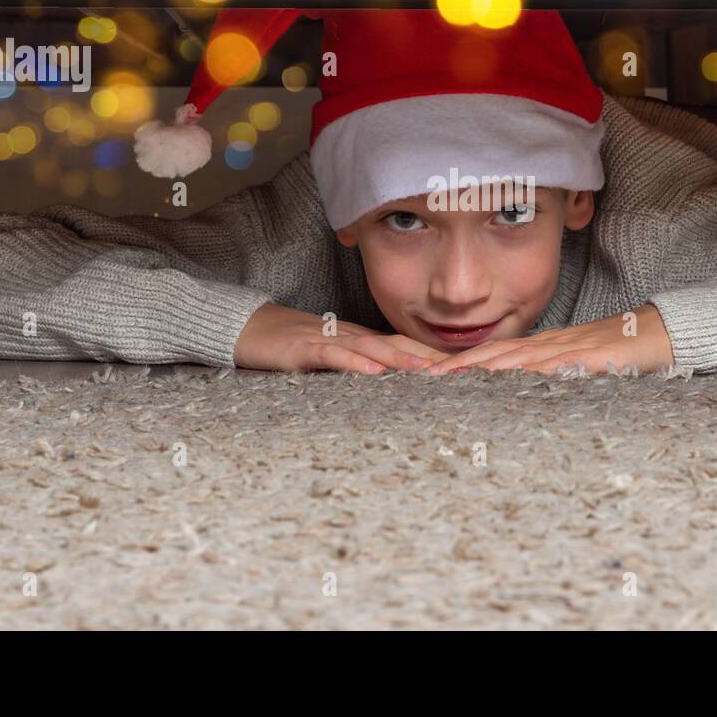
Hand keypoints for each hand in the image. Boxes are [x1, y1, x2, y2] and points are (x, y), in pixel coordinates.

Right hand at [234, 303, 448, 372]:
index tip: (466, 373)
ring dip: (402, 359)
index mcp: (361, 340)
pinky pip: (332, 354)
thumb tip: (394, 387)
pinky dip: (354, 361)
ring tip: (429, 372)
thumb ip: (362, 368)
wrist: (249, 329)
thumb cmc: (292, 347)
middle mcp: (351, 336)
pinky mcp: (304, 349)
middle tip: (463, 374)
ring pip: (371, 347)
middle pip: (398, 345)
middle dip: (431, 359)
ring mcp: (328, 340)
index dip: (436, 359)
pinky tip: (372, 371)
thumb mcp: (334, 360)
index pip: (406, 348)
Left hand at [428, 304, 674, 374]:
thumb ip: (549, 378)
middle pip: (494, 354)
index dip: (460, 364)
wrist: (659, 334)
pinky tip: (507, 379)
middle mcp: (547, 346)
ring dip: (480, 367)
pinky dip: (527, 372)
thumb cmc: (619, 353)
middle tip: (423, 379)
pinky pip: (553, 365)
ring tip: (450, 378)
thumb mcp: (576, 367)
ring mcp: (567, 349)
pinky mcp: (589, 358)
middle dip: (457, 365)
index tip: (428, 376)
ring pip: (515, 357)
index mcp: (542, 349)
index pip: (493, 356)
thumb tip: (520, 397)